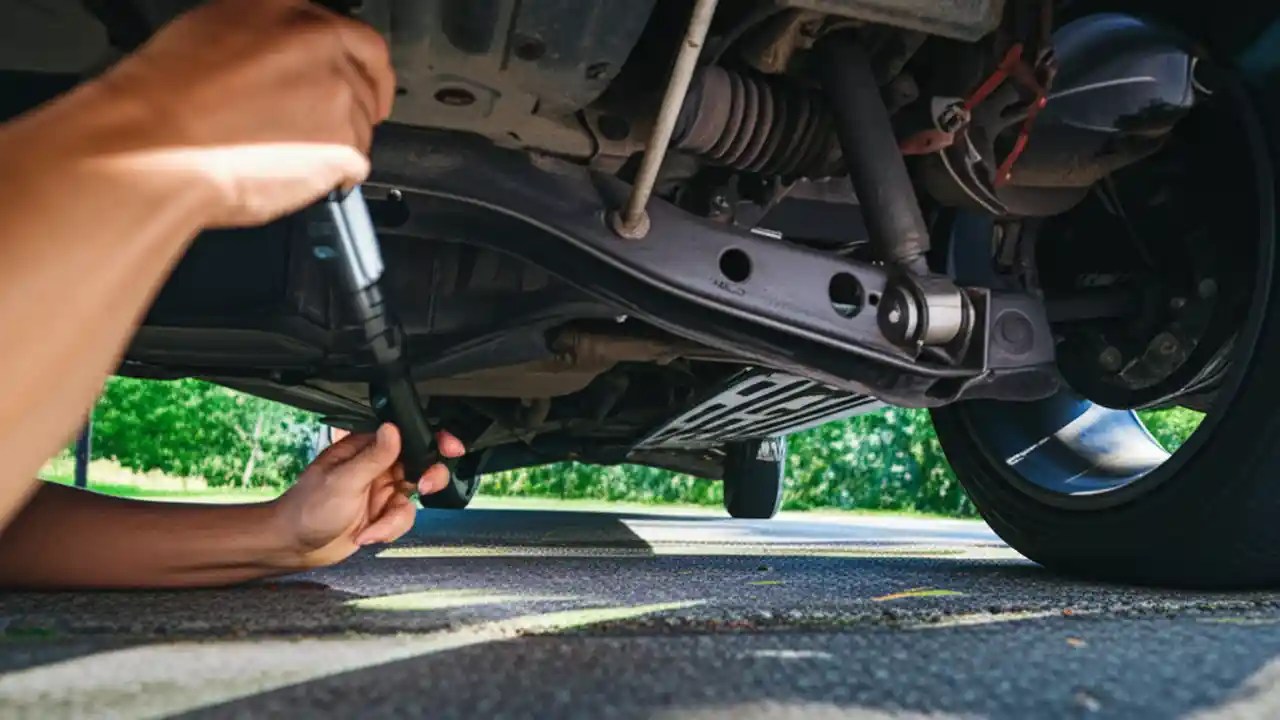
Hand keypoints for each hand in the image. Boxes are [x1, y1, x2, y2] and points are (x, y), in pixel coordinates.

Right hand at [88, 0, 395, 226]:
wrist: (153, 148)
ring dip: (338, 142)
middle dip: (359, 103)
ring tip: (290, 157)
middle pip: (367, 78)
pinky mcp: (343, 144)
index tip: (364, 80)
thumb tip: (285, 59)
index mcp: (285, 8)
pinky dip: (336, 175)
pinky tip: (297, 176)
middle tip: (339, 125)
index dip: (363, 65)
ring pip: (361, 123)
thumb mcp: (212, 31)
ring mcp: (337, 93)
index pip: (355, 36)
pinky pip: (356, 163)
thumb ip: (267, 39)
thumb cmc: (162, 100)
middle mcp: (320, 43)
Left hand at [269, 423, 464, 568]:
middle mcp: (376, 466)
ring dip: (397, 517)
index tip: (449, 448)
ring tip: (375, 527)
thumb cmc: (306, 509)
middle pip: (421, 463)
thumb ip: (373, 456)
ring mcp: (380, 490)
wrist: (294, 547)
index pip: (406, 435)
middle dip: (427, 479)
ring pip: (415, 497)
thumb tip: (393, 429)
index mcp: (365, 448)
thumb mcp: (343, 481)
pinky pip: (403, 519)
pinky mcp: (381, 513)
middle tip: (422, 487)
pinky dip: (388, 530)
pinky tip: (366, 535)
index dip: (432, 440)